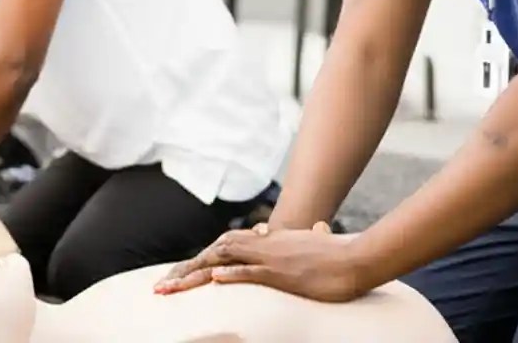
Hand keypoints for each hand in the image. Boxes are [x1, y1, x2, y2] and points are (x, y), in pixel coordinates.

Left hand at [154, 222, 365, 301]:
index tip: (177, 276)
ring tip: (171, 288)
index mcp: (267, 242)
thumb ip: (308, 240)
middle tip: (161, 287)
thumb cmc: (337, 257)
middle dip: (184, 270)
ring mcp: (271, 259)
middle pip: (214, 252)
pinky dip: (231, 274)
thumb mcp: (314, 247)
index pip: (224, 245)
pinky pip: (252, 272)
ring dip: (194, 274)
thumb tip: (318, 230)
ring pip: (224, 260)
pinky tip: (213, 279)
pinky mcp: (283, 274)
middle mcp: (263, 246)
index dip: (197, 260)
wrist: (356, 259)